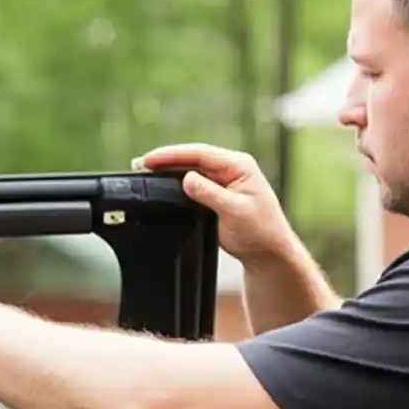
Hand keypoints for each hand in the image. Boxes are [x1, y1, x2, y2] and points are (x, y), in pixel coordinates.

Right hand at [134, 143, 296, 262]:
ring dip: (169, 171)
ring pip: (190, 170)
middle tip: (140, 164)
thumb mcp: (235, 211)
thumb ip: (210, 193)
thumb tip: (186, 178)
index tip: (151, 159)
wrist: (268, 254)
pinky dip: (176, 183)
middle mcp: (231, 169)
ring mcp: (223, 181)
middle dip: (167, 160)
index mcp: (239, 166)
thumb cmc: (261, 232)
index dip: (173, 155)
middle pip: (193, 158)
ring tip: (145, 172)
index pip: (201, 154)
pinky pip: (193, 184)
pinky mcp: (216, 194)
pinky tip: (161, 185)